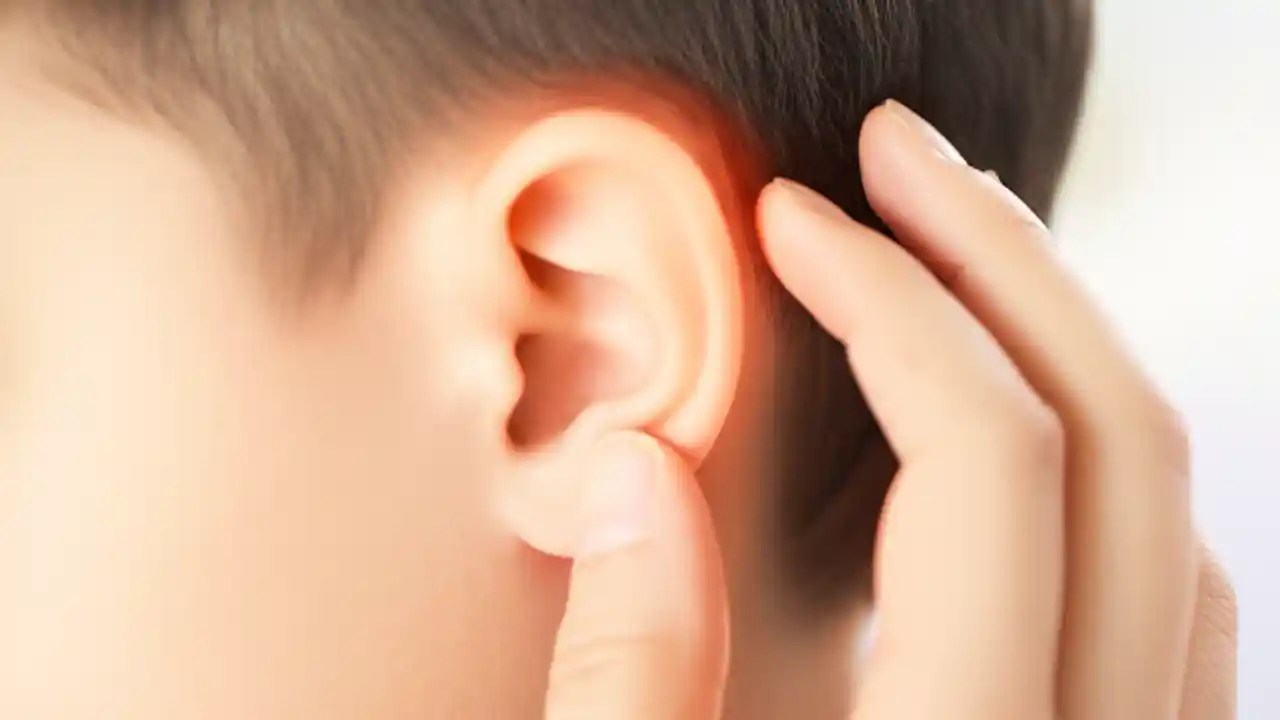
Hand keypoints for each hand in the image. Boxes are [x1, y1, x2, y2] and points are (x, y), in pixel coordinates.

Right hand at [541, 101, 1236, 718]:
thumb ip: (630, 677)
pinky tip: (1007, 429)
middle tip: (901, 166)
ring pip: (1173, 512)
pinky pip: (1176, 594)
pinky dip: (1104, 469)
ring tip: (954, 263)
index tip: (795, 223)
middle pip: (1125, 443)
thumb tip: (636, 473)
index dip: (888, 302)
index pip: (984, 462)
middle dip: (1002, 265)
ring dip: (1065, 349)